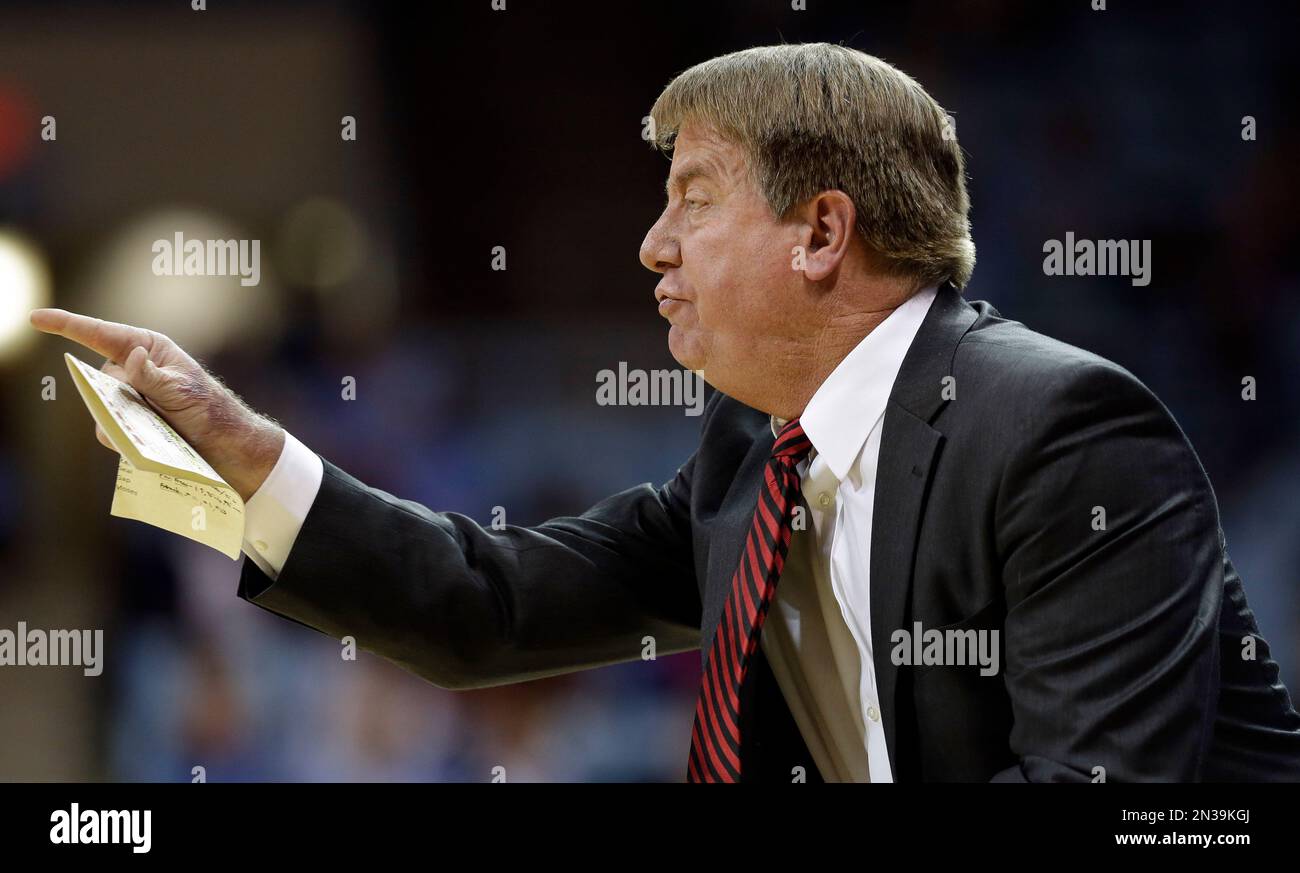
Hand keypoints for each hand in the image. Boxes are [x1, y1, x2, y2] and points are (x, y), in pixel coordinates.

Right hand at [30, 309, 282, 501]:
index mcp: (148, 349)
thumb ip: (154, 376)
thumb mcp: (184, 390)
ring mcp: (127, 396)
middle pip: (98, 378)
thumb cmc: (210, 410)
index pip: (100, 334)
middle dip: (116, 394)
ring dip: (122, 419)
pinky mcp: (127, 421)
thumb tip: (133, 356)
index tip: (36, 318)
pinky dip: (122, 437)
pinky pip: (107, 429)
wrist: (224, 448)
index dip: (66, 325)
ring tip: (158, 427)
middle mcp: (132, 369)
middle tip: (154, 407)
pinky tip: (148, 442)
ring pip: (100, 407)